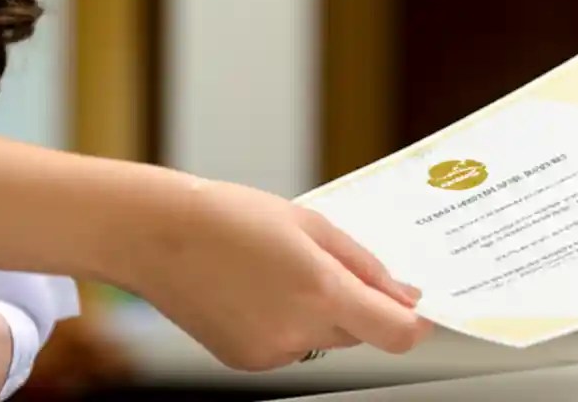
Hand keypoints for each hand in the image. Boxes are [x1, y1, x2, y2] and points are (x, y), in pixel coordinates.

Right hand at [114, 179, 430, 370]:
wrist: (156, 234)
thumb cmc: (232, 216)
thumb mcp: (313, 225)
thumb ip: (366, 266)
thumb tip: (406, 296)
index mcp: (322, 292)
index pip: (396, 334)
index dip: (416, 323)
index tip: (421, 309)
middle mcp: (298, 331)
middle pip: (361, 332)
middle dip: (360, 304)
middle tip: (327, 263)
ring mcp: (270, 352)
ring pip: (326, 338)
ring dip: (323, 313)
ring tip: (280, 270)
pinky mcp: (246, 362)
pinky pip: (291, 345)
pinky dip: (289, 323)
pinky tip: (259, 290)